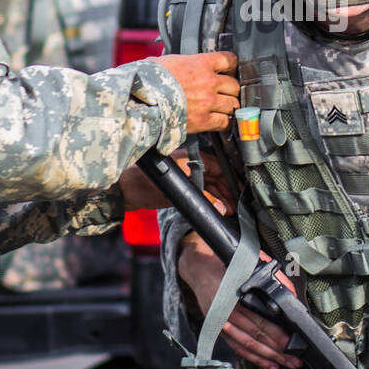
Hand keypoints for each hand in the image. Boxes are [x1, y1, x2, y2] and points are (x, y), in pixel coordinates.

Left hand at [118, 150, 234, 214]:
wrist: (125, 190)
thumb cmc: (146, 183)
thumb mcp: (176, 192)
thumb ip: (200, 199)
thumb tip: (221, 208)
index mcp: (191, 159)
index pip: (219, 167)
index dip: (231, 179)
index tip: (242, 189)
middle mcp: (191, 165)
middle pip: (217, 177)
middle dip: (228, 191)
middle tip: (238, 205)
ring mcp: (187, 176)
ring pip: (211, 185)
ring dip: (221, 197)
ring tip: (230, 210)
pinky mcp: (181, 187)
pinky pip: (202, 192)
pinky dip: (211, 200)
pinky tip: (219, 209)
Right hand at [156, 51, 239, 132]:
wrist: (140, 99)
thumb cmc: (149, 79)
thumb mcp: (169, 61)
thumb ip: (185, 63)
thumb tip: (185, 64)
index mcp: (201, 64)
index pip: (229, 60)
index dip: (232, 65)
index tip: (230, 69)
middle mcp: (209, 82)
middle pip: (234, 85)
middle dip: (231, 89)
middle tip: (225, 92)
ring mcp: (208, 102)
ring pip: (233, 104)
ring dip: (229, 106)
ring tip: (223, 108)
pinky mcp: (203, 121)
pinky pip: (224, 122)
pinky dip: (225, 122)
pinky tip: (221, 121)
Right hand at [178, 233, 301, 368]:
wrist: (200, 270)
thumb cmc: (225, 268)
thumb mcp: (248, 267)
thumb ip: (269, 280)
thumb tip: (289, 293)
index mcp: (236, 298)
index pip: (261, 320)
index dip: (278, 334)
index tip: (292, 342)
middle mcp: (228, 314)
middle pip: (256, 336)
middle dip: (278, 350)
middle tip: (294, 359)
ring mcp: (222, 324)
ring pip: (248, 345)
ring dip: (268, 357)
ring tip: (284, 363)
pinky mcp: (219, 331)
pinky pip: (238, 348)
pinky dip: (254, 357)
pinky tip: (268, 363)